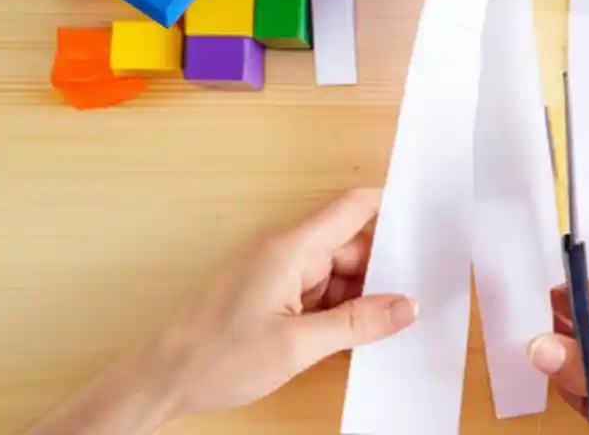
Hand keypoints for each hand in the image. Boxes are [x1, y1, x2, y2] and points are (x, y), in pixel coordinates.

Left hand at [29, 189, 416, 434]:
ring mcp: (278, 275)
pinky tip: (354, 337)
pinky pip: (319, 294)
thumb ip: (357, 323)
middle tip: (417, 296)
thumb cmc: (215, 357)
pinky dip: (339, 312)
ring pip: (339, 274)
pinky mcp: (272, 296)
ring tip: (386, 326)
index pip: (354, 207)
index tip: (427, 217)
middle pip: (352, 246)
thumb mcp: (297, 345)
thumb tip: (406, 305)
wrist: (161, 381)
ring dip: (361, 298)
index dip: (392, 206)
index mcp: (291, 248)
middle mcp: (286, 253)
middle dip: (384, 271)